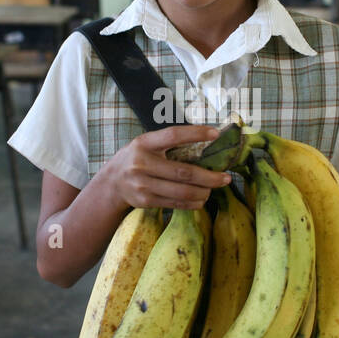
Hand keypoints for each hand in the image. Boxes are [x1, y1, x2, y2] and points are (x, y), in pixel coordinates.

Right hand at [100, 123, 233, 210]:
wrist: (112, 182)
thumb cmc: (138, 158)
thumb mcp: (146, 144)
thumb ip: (169, 143)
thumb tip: (207, 142)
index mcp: (144, 143)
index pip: (173, 135)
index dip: (195, 133)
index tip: (215, 134)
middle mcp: (141, 163)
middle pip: (183, 172)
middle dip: (209, 177)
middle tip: (226, 177)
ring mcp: (142, 185)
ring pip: (182, 192)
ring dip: (204, 192)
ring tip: (214, 188)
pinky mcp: (145, 201)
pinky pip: (175, 204)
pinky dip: (193, 202)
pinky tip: (202, 199)